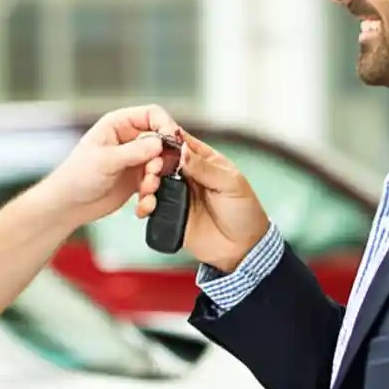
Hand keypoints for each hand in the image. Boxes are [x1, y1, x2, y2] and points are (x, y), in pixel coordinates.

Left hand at [36, 105, 182, 227]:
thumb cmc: (76, 177)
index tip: (171, 142)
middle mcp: (129, 140)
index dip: (166, 125)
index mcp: (118, 124)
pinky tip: (142, 205)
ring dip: (156, 180)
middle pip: (162, 141)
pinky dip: (152, 196)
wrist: (68, 206)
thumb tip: (160, 143)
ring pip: (161, 165)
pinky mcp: (137, 181)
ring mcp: (134, 160)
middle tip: (152, 174)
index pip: (152, 114)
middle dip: (161, 160)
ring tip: (144, 191)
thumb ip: (135, 151)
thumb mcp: (106, 160)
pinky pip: (155, 185)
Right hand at [135, 132, 268, 272]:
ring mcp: (176, 194)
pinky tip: (147, 206)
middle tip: (154, 170)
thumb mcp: (231, 184)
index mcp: (204, 161)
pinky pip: (150, 205)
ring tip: (151, 188)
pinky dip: (144, 204)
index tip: (155, 141)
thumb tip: (182, 150)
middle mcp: (187, 174)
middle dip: (153, 162)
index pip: (181, 142)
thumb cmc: (245, 213)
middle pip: (161, 160)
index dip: (167, 138)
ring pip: (152, 181)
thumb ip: (205, 167)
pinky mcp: (168, 214)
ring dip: (146, 182)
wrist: (242, 249)